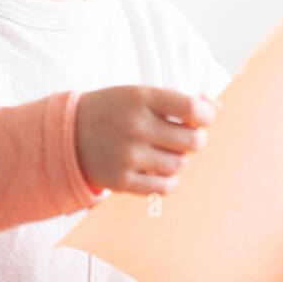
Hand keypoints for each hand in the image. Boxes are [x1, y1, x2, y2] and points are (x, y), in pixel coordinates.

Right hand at [75, 86, 216, 195]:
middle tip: (183, 137)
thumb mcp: (139, 94)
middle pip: (193, 141)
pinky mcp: (121, 180)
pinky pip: (165, 187)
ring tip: (163, 152)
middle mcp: (135, 126)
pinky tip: (158, 170)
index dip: (206, 115)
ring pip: (180, 165)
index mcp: (141, 98)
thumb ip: (176, 100)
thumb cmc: (114, 111)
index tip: (201, 118)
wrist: (67, 134)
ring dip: (179, 159)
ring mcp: (128, 155)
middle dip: (195, 139)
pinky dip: (168, 180)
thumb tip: (215, 106)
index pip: (192, 109)